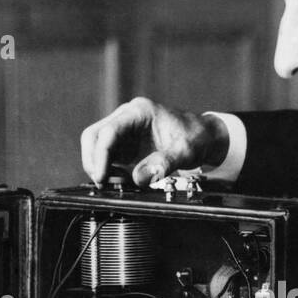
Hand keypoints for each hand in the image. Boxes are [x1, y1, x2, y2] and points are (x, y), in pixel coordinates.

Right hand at [80, 97, 228, 186]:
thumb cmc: (195, 138)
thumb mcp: (185, 151)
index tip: (101, 177)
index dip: (100, 155)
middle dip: (93, 161)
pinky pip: (107, 157)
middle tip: (103, 184)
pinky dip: (109, 171)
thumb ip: (163, 164)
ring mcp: (123, 130)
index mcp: (138, 112)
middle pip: (94, 136)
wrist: (203, 136)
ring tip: (118, 185)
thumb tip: (138, 178)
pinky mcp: (125, 144)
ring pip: (96, 147)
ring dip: (100, 168)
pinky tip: (123, 182)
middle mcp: (126, 118)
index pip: (108, 132)